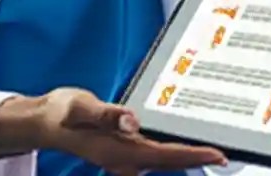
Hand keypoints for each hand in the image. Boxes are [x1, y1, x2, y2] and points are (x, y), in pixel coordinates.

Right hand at [0, 87, 226, 174]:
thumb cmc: (62, 114)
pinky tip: (183, 146)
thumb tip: (132, 121)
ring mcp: (124, 155)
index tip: (216, 154)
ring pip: (163, 160)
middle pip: (168, 162)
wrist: (46, 121)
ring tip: (211, 151)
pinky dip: (173, 151)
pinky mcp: (124, 148)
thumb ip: (107, 114)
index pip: (163, 156)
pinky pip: (155, 153)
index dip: (192, 155)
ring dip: (186, 157)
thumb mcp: (81, 107)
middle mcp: (124, 158)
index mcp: (117, 150)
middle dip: (196, 159)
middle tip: (224, 155)